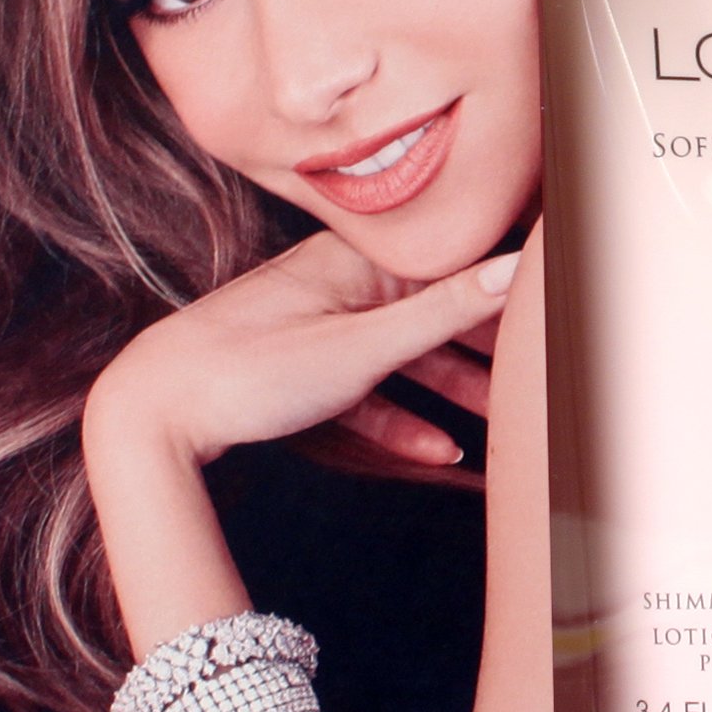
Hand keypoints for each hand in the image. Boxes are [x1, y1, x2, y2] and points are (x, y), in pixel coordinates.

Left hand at [86, 231, 521, 479]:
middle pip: (437, 307)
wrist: (152, 411)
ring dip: (456, 388)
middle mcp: (342, 284)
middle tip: (546, 364)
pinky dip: (405, 417)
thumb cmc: (247, 369)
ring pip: (407, 354)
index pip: (453, 259)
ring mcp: (321, 326)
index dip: (508, 276)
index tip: (559, 293)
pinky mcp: (302, 369)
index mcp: (358, 262)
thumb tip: (517, 269)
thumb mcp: (362, 346)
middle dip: (492, 339)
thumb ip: (444, 311)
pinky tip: (438, 451)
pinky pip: (370, 390)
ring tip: (504, 421)